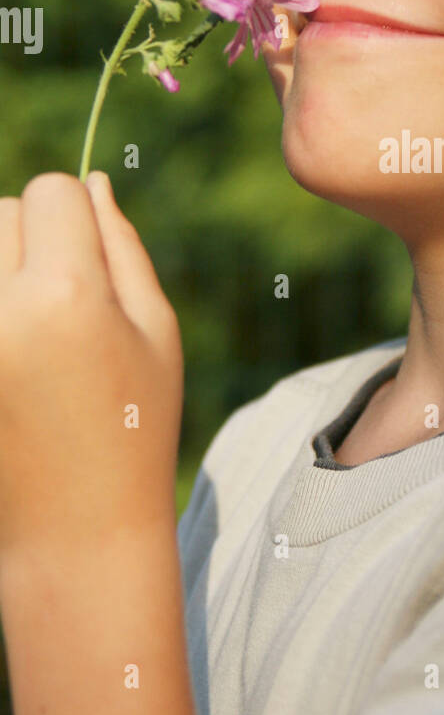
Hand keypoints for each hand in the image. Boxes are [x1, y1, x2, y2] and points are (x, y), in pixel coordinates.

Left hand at [0, 172, 182, 559]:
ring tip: (30, 326)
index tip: (91, 261)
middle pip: (2, 211)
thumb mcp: (156, 332)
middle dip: (33, 235)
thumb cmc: (135, 427)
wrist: (75, 531)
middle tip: (63, 301)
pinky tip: (16, 354)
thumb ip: (123, 247)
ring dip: (1, 267)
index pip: (52, 190)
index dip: (77, 216)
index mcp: (66, 295)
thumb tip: (93, 182)